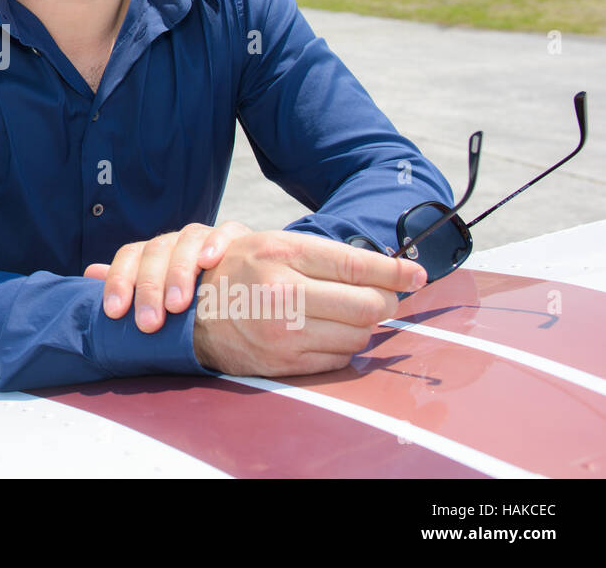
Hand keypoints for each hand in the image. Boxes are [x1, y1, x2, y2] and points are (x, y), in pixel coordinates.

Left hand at [83, 221, 252, 332]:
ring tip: (177, 304)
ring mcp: (205, 236)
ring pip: (187, 241)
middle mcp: (176, 240)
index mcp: (153, 252)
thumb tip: (89, 273)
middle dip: (149, 288)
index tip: (114, 311)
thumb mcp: (160, 294)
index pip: (129, 256)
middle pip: (156, 252)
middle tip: (148, 323)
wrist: (243, 282)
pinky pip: (226, 231)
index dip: (119, 281)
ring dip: (179, 272)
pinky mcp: (238, 236)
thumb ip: (128, 283)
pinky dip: (216, 243)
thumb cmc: (192, 295)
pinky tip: (210, 262)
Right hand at [191, 229, 427, 375]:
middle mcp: (283, 292)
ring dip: (362, 328)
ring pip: (358, 336)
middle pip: (366, 305)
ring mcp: (284, 331)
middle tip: (382, 299)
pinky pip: (338, 360)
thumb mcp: (275, 246)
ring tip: (345, 316)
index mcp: (282, 254)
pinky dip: (341, 349)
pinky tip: (325, 335)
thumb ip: (328, 256)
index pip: (356, 266)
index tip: (416, 276)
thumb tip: (392, 272)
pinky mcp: (284, 362)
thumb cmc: (239, 273)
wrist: (192, 314)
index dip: (394, 272)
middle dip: (384, 303)